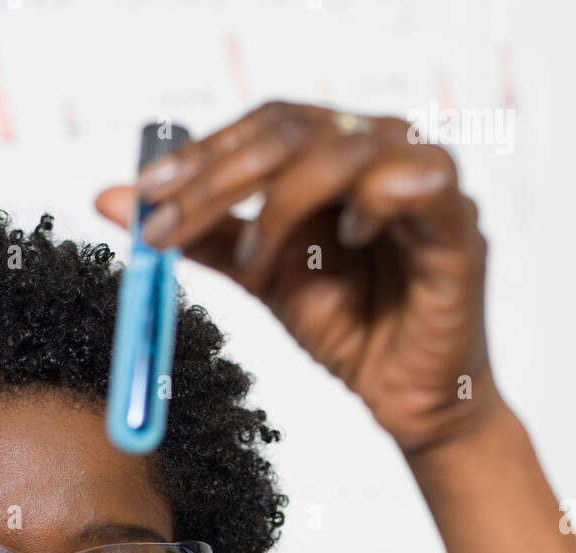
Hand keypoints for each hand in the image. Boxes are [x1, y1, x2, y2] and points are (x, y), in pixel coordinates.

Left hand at [94, 101, 501, 459]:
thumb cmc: (351, 328)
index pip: (265, 126)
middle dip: (220, 177)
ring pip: (342, 149)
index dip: (203, 154)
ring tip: (254, 262)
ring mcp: (425, 180)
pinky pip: (419, 181)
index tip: (146, 195)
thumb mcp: (260, 275)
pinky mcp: (459, 225)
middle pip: (293, 129)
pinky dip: (372, 202)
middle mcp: (382, 148)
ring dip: (279, 202)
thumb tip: (116, 201)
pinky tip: (345, 242)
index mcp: (336, 151)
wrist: (405, 402)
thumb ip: (199, 235)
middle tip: (169, 226)